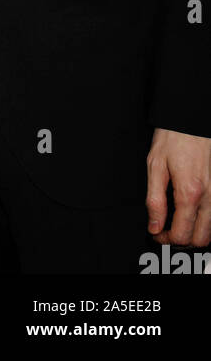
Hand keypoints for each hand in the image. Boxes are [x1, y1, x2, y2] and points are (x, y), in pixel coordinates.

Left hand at [146, 127, 210, 245]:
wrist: (191, 120)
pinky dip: (205, 223)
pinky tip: (191, 214)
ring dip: (195, 234)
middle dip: (182, 241)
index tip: (156, 233)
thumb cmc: (173, 139)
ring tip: (177, 223)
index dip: (165, 239)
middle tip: (166, 231)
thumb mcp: (155, 166)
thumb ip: (154, 200)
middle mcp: (209, 197)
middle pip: (201, 239)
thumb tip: (154, 226)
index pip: (181, 233)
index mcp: (189, 192)